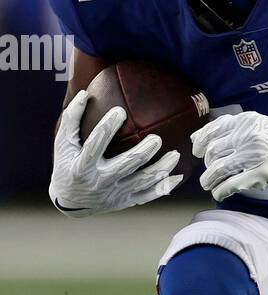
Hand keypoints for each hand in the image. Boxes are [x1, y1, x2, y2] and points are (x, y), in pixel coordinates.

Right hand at [49, 88, 182, 216]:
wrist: (70, 201)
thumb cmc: (67, 164)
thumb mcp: (63, 144)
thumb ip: (72, 119)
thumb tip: (85, 93)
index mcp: (82, 167)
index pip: (94, 145)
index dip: (107, 127)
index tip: (120, 110)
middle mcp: (99, 182)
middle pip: (125, 166)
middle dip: (143, 153)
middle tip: (157, 139)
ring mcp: (114, 194)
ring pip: (141, 182)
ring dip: (160, 169)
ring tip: (175, 155)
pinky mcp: (124, 202)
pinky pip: (147, 195)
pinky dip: (163, 187)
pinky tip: (178, 175)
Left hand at [192, 111, 267, 201]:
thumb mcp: (259, 124)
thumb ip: (235, 127)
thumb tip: (203, 134)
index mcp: (245, 122)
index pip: (212, 130)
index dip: (200, 141)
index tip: (196, 150)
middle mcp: (247, 136)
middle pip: (213, 152)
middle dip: (206, 164)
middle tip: (207, 172)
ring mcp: (253, 155)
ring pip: (218, 169)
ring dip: (209, 179)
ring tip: (208, 184)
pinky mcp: (260, 173)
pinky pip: (232, 183)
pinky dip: (221, 190)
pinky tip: (218, 194)